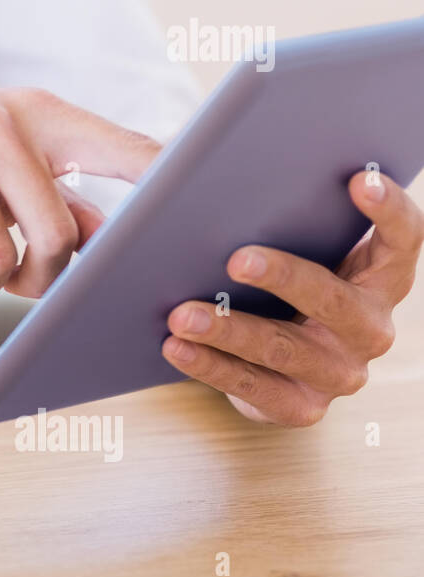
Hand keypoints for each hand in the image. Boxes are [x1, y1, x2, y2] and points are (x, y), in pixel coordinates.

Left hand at [162, 172, 423, 425]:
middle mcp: (371, 327)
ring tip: (182, 313)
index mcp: (380, 276)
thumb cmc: (272, 283)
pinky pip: (251, 386)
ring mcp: (340, 372)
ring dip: (229, 329)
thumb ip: (271, 211)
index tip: (357, 179)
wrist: (263, 361)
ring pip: (283, 348)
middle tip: (236, 259)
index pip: (402, 239)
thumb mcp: (287, 245)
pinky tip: (175, 346)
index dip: (387, 210)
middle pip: (333, 298)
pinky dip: (209, 365)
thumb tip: (206, 169)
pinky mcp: (301, 407)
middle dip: (284, 277)